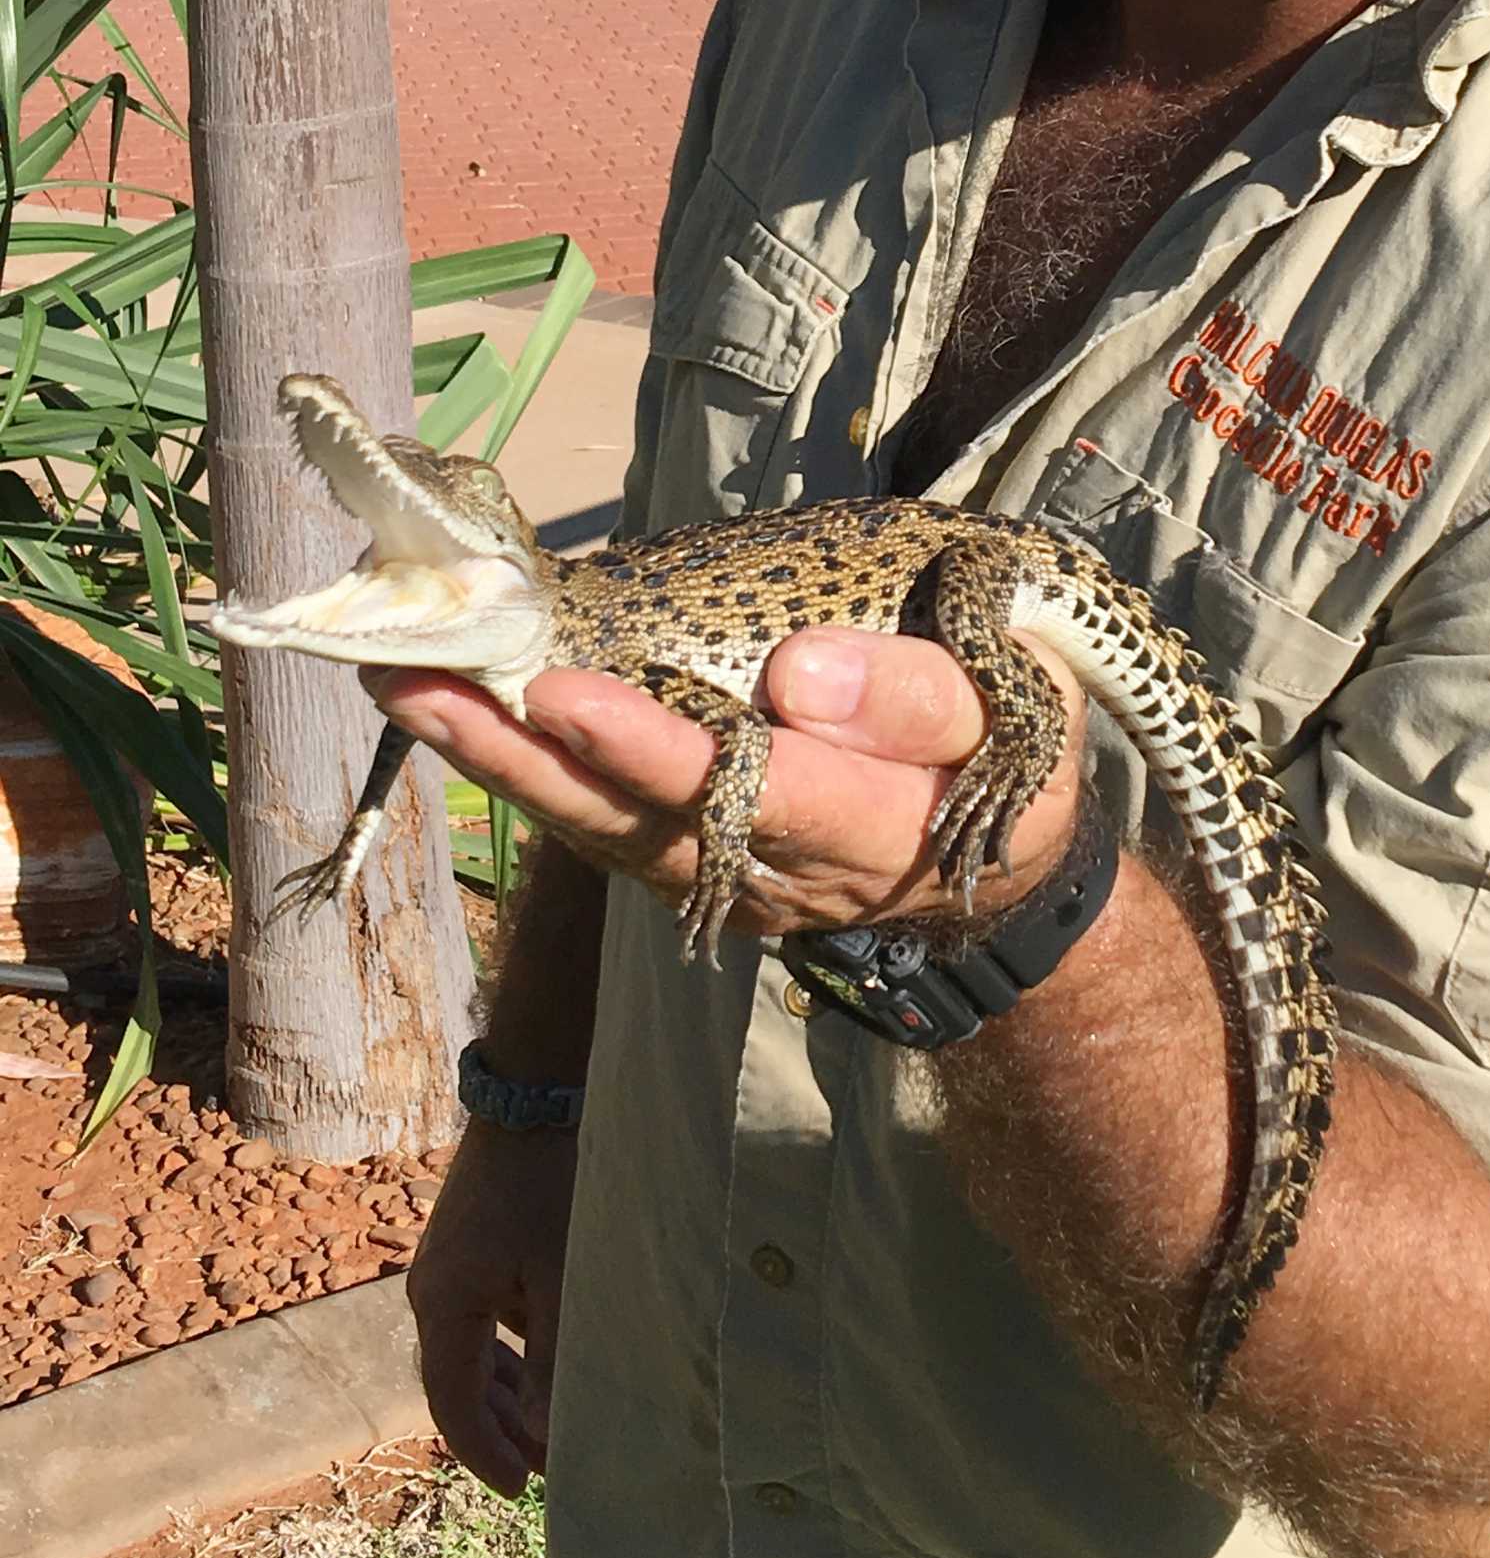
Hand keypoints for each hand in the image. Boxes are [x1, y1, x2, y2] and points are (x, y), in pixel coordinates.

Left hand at [364, 629, 1084, 934]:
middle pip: (640, 824)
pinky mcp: (697, 871)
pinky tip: (452, 717)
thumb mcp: (1018, 713)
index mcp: (878, 826)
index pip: (759, 789)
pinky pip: (599, 829)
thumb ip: (920, 700)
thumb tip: (800, 674)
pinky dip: (522, 774)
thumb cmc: (1008, 753)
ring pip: (601, 832)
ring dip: (497, 764)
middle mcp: (785, 875)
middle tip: (427, 685)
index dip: (659, 751)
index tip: (567, 698)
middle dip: (528, 758)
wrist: (1001, 864)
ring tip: (402, 686)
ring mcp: (732, 883)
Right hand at [407, 1113, 577, 1496]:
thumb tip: (549, 1437)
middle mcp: (434, 1292)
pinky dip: (516, 1356)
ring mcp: (453, 1270)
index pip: (452, 1402)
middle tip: (550, 1472)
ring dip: (512, 1397)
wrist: (536, 1093)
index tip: (523, 1490)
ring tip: (554, 1435)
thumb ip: (555, 1360)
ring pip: (475, 1355)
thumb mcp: (561, 1277)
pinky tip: (551, 1373)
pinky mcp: (476, 1251)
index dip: (485, 1452)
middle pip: (460, 1383)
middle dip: (503, 1432)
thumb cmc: (550, 1184)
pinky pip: (488, 1323)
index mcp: (442, 1303)